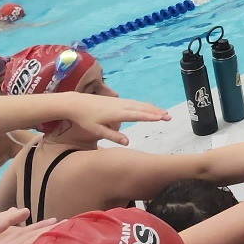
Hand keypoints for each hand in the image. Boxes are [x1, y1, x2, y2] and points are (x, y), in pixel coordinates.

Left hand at [51, 94, 170, 146]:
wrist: (75, 103)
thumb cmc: (85, 119)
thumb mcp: (96, 130)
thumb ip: (112, 136)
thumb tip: (127, 143)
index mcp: (115, 113)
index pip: (136, 115)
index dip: (149, 117)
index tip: (161, 118)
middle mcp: (120, 105)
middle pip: (141, 108)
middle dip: (156, 112)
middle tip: (169, 117)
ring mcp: (119, 101)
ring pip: (139, 104)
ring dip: (152, 108)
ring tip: (164, 113)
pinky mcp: (117, 100)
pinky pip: (134, 103)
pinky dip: (144, 106)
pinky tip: (149, 108)